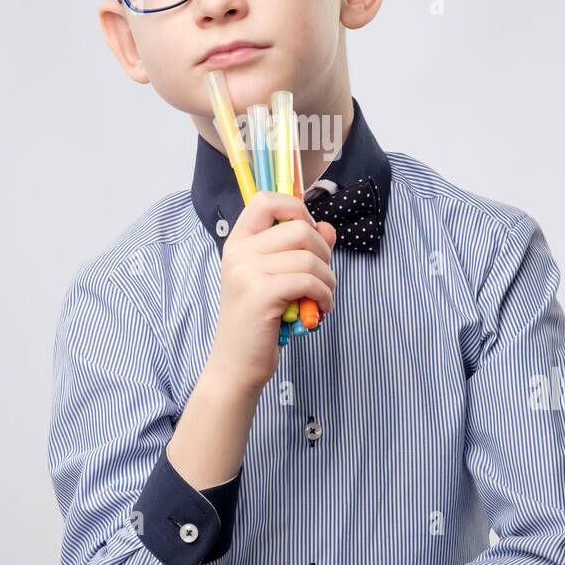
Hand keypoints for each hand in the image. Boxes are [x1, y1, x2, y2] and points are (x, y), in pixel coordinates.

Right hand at [205, 191, 335, 394]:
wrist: (236, 364)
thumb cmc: (259, 321)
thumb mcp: (278, 278)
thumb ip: (302, 250)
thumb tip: (328, 228)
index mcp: (239, 242)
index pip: (265, 200)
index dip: (296, 208)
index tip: (309, 232)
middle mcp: (238, 252)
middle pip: (299, 228)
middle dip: (323, 253)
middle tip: (321, 277)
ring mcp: (247, 272)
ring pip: (309, 257)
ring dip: (327, 279)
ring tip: (322, 297)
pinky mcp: (261, 294)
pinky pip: (309, 281)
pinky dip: (324, 295)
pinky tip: (320, 309)